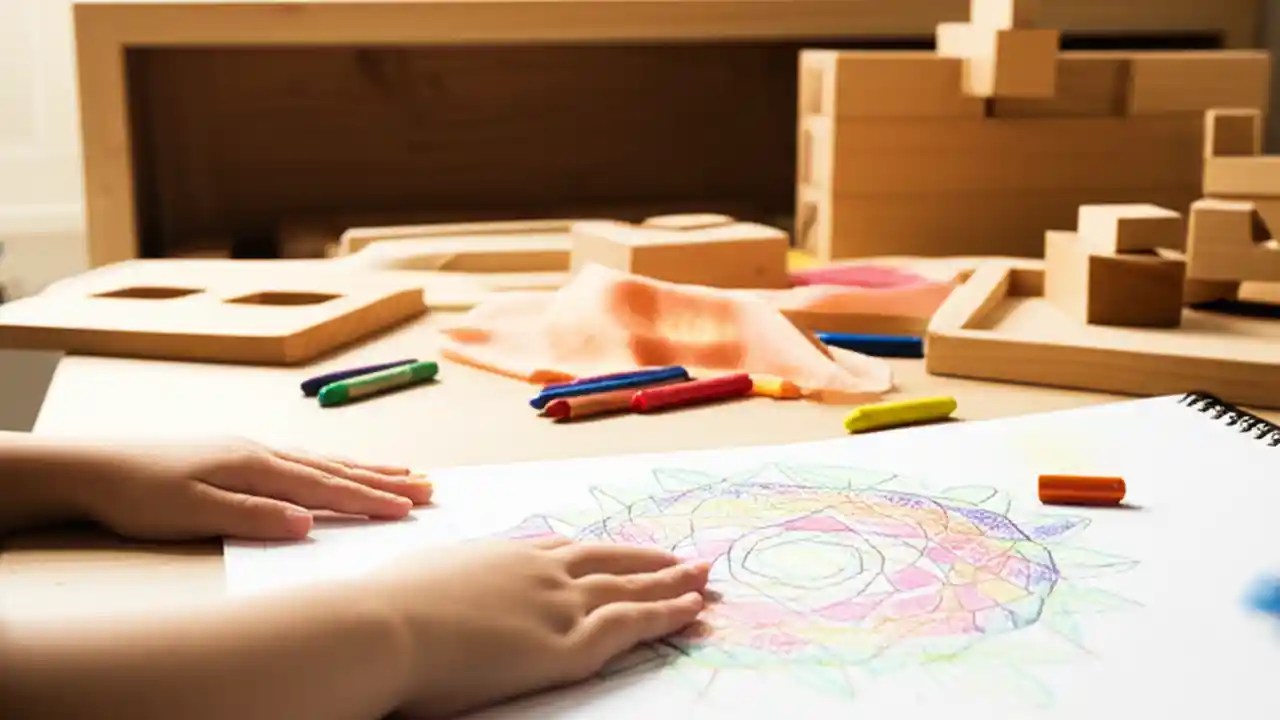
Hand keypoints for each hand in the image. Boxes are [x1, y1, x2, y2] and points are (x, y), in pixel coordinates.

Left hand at [77, 437, 430, 540]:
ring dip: (367, 469)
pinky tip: (341, 466)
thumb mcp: (192, 511)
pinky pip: (303, 459)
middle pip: (336, 468)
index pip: (326, 488)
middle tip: (430, 487)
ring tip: (404, 472)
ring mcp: (252, 450)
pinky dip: (335, 464)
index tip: (410, 509)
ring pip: (323, 460)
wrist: (94, 466)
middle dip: (385, 480)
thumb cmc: (139, 494)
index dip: (370, 500)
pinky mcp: (239, 454)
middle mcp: (262, 452)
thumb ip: (252, 516)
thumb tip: (307, 523)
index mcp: (256, 466)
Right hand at [375, 536, 709, 717]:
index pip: (569, 550)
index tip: (623, 553)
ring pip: (631, 587)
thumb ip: (455, 579)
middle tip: (689, 557)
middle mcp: (541, 570)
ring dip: (673, 581)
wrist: (383, 628)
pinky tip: (692, 609)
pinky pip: (631, 624)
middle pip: (611, 560)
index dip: (603, 554)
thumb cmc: (386, 609)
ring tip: (706, 576)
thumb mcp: (427, 576)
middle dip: (652, 559)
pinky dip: (666, 614)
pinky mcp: (566, 645)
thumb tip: (447, 586)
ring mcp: (558, 603)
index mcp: (507, 554)